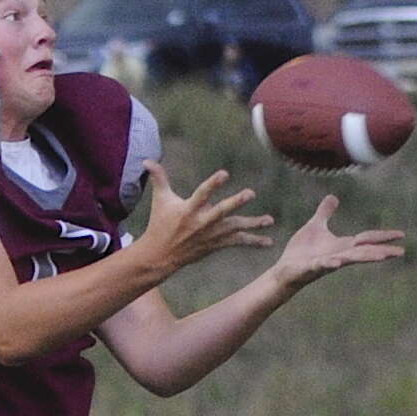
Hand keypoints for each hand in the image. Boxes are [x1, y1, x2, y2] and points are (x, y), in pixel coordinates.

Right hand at [136, 162, 274, 276]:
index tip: (224, 174)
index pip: (202, 194)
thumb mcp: (160, 199)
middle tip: (250, 193)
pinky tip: (268, 242)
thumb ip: (158, 178)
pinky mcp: (216, 244)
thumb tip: (147, 160)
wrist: (161, 255)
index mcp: (188, 210)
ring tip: (269, 220)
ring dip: (252, 224)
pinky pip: (237, 242)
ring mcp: (211, 235)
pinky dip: (253, 242)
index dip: (213, 184)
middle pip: (221, 211)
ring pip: (234, 228)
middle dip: (235, 203)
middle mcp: (201, 223)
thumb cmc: (160, 223)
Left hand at [276, 193, 404, 287]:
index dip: (383, 236)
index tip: (402, 234)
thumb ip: (325, 213)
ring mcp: (327, 263)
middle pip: (364, 252)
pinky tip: (337, 263)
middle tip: (401, 252)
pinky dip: (329, 264)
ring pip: (348, 260)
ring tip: (381, 257)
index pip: (367, 239)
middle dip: (382, 251)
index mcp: (342, 245)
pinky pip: (322, 266)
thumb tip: (333, 197)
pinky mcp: (311, 268)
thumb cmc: (301, 252)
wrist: (285, 269)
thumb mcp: (315, 227)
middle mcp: (339, 255)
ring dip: (364, 258)